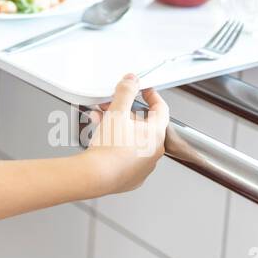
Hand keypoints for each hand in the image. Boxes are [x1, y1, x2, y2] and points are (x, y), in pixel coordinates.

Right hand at [82, 75, 168, 194]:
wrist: (96, 176)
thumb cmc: (109, 149)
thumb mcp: (117, 112)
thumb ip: (125, 92)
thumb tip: (132, 81)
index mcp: (156, 134)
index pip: (161, 109)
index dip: (152, 96)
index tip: (144, 91)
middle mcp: (155, 151)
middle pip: (144, 124)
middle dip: (126, 112)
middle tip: (111, 107)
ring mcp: (144, 166)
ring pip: (134, 140)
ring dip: (120, 129)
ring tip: (100, 122)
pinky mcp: (133, 176)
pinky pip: (128, 156)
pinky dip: (118, 147)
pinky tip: (104, 141)